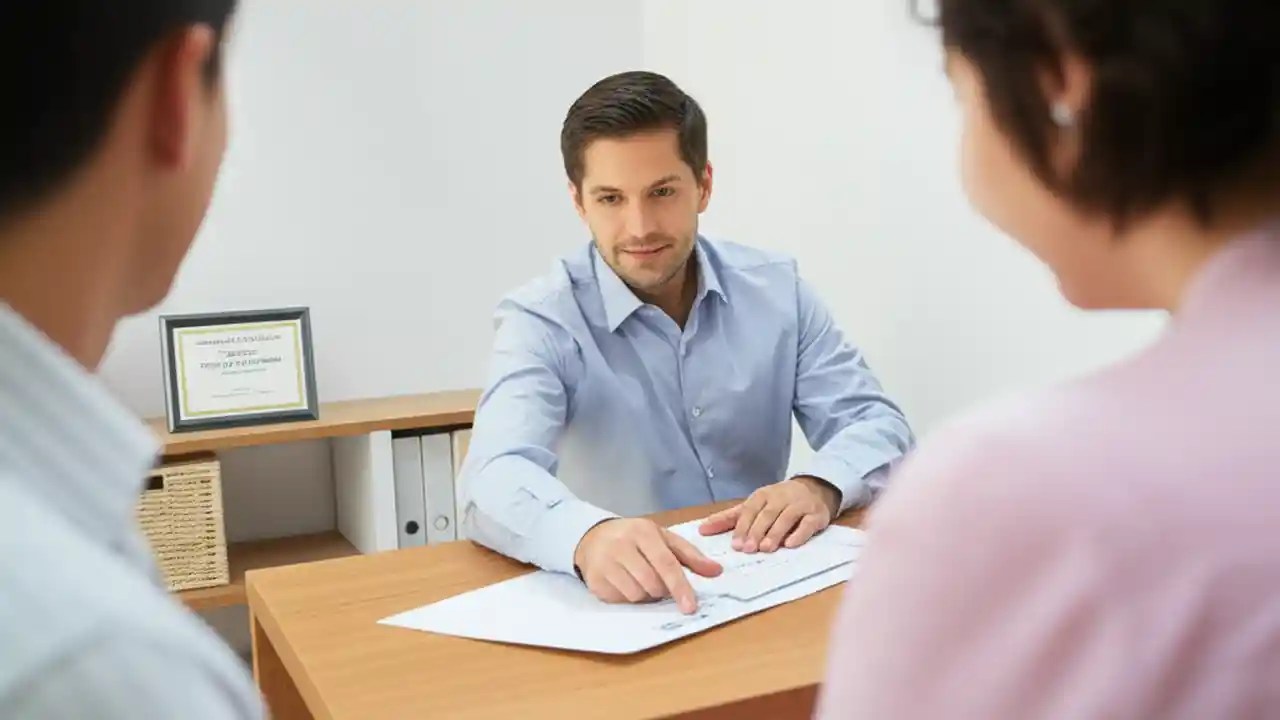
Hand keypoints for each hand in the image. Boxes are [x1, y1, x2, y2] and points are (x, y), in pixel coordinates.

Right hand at [573, 518, 722, 613]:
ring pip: (636, 595)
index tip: (690, 607)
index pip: (666, 563)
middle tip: (658, 582)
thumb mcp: (663, 539)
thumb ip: (690, 555)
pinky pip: (620, 600)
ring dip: (645, 595)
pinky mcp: (594, 579)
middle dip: (661, 590)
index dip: (680, 586)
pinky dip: (628, 597)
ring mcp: (605, 562)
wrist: (593, 536)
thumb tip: (716, 571)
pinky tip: (624, 582)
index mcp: (643, 532)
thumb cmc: (635, 538)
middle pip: (651, 583)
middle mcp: (621, 545)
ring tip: (640, 579)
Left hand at [698, 476, 839, 552]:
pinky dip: (799, 534)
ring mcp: (800, 505)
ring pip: (786, 518)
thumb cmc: (779, 502)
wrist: (815, 490)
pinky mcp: (816, 515)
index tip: (735, 545)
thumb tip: (702, 529)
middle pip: (767, 514)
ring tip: (765, 549)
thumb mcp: (754, 506)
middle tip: (748, 550)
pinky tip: (790, 545)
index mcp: (763, 495)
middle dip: (756, 531)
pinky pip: (807, 524)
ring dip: (775, 533)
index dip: (743, 527)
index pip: (750, 509)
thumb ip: (730, 518)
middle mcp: (781, 497)